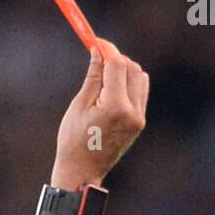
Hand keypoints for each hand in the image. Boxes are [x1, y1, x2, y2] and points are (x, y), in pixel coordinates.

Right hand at [51, 39, 148, 188]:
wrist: (82, 173)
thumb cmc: (73, 141)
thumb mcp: (78, 106)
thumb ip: (92, 76)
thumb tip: (98, 51)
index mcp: (115, 106)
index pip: (117, 64)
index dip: (107, 49)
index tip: (95, 41)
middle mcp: (132, 111)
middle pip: (131, 68)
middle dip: (115, 58)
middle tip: (98, 57)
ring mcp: (138, 118)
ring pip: (139, 78)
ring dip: (124, 70)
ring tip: (104, 76)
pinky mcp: (139, 123)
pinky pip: (140, 92)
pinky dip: (129, 84)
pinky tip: (112, 89)